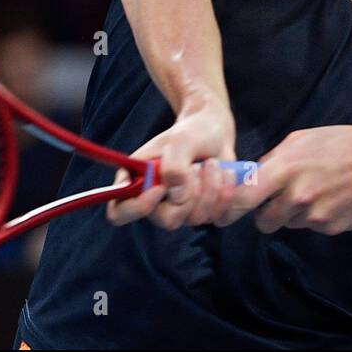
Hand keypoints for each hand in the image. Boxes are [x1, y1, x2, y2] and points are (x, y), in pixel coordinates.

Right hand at [106, 101, 237, 229]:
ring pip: (199, 219)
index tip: (161, 188)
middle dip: (191, 193)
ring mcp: (184, 211)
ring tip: (214, 162)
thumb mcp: (181, 140)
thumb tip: (177, 195)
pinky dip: (232, 194)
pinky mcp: (209, 213)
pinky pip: (223, 217)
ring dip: (214, 187)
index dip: (138, 208)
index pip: (120, 213)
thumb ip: (174, 165)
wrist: (215, 130)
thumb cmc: (191, 132)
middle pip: (168, 221)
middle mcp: (157, 203)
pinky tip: (230, 173)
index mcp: (137, 183)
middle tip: (199, 166)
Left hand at [218, 123, 351, 234]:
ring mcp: (315, 214)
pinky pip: (312, 227)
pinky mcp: (331, 227)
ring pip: (288, 224)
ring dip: (294, 213)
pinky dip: (317, 217)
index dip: (231, 207)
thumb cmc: (340, 144)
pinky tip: (332, 197)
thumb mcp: (300, 140)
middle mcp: (297, 195)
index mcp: (285, 168)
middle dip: (266, 213)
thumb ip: (272, 160)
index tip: (227, 210)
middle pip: (263, 221)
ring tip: (316, 190)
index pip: (243, 198)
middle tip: (280, 198)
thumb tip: (249, 178)